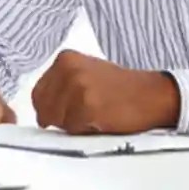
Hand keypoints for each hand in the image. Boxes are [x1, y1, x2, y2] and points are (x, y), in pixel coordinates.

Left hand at [31, 50, 178, 134]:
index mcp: (64, 59)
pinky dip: (85, 130)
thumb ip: (61, 86)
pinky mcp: (87, 106)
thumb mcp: (85, 73)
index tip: (63, 113)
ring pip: (56, 121)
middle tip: (82, 116)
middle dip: (58, 118)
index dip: (48, 109)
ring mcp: (77, 87)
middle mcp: (68, 69)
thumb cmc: (120, 87)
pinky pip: (73, 129)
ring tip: (94, 115)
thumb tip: (41, 110)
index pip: (37, 93)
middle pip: (43, 108)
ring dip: (72, 125)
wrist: (151, 95)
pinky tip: (101, 120)